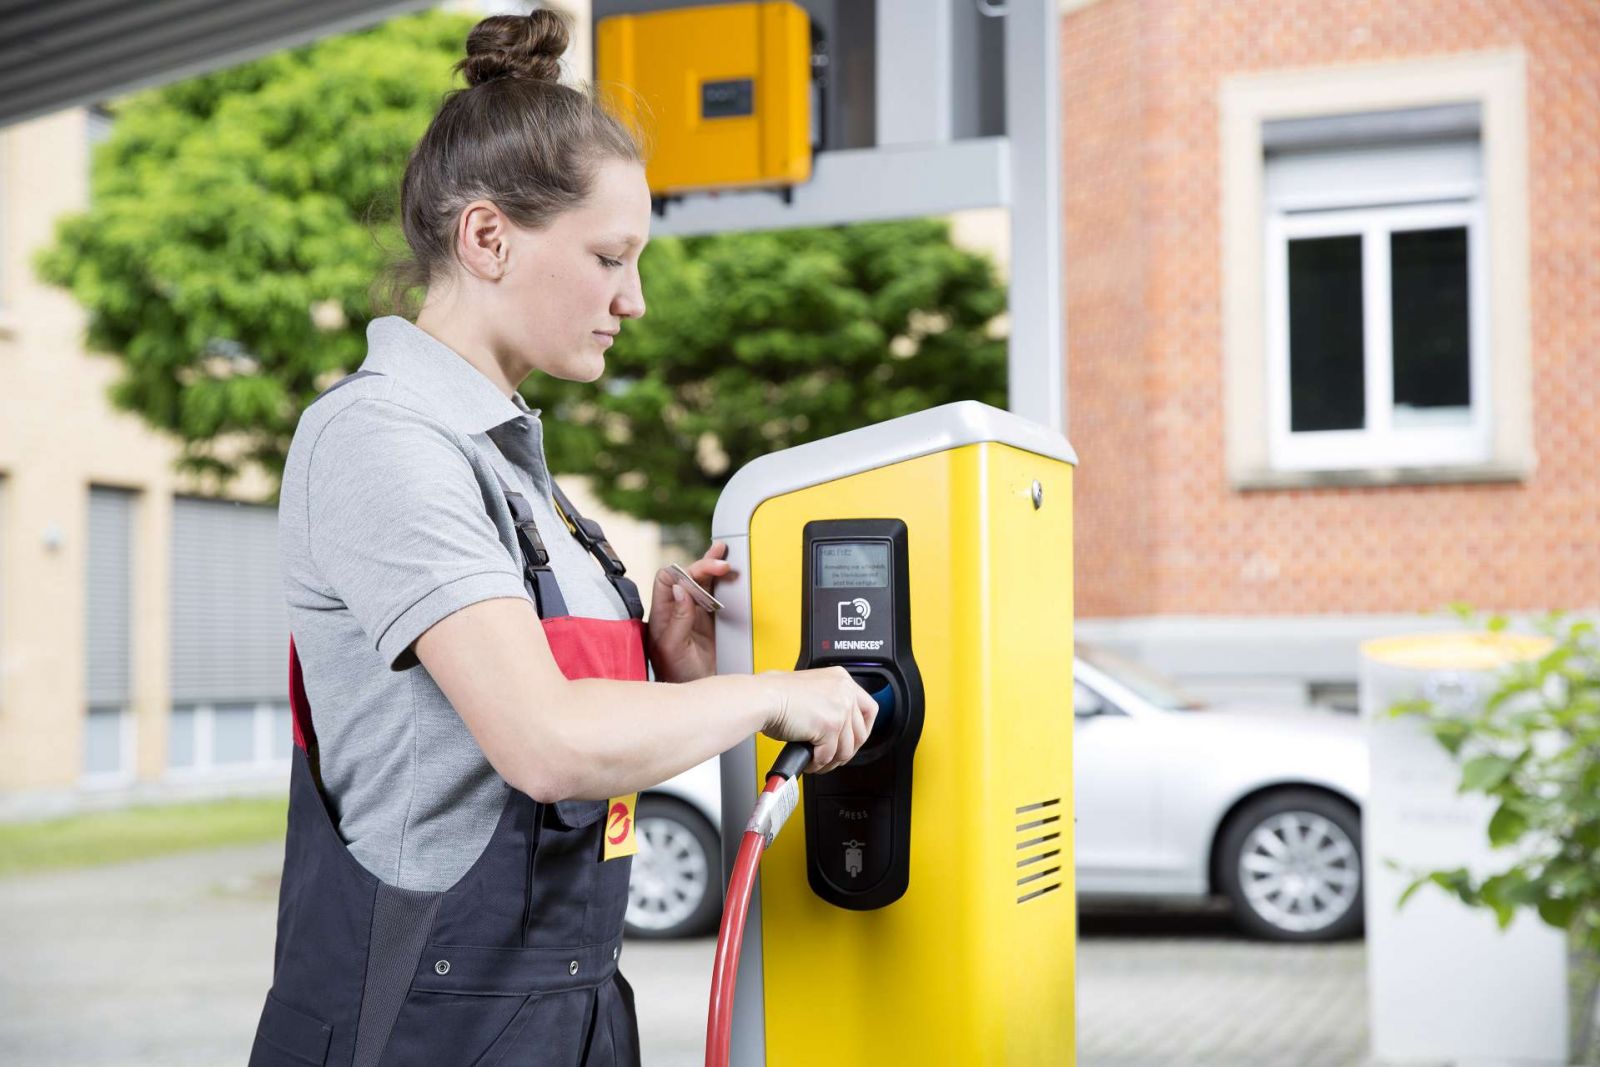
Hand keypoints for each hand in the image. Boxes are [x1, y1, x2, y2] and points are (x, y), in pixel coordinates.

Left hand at [645, 542, 731, 683]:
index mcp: (662, 614)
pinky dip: (723, 583)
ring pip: (702, 583)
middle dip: (703, 565)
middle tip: (722, 563)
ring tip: (724, 555)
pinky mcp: (709, 622)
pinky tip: (729, 574)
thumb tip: (680, 590)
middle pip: (687, 576)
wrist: (694, 695)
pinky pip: (715, 596)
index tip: (701, 576)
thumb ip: (677, 620)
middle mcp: (676, 610)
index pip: (667, 580)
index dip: (683, 573)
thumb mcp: (673, 650)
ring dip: (713, 568)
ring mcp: (694, 615)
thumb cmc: (676, 677)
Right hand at [762, 667, 878, 773]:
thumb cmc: (775, 694)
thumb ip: (829, 703)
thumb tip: (837, 728)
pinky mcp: (830, 726)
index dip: (862, 730)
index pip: (868, 709)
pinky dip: (818, 763)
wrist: (762, 698)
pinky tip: (809, 762)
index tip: (853, 740)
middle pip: (861, 732)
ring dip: (831, 761)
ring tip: (818, 762)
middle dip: (847, 750)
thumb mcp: (811, 690)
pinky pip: (829, 755)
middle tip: (833, 756)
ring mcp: (840, 708)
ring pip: (846, 748)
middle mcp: (844, 691)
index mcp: (841, 679)